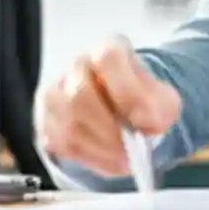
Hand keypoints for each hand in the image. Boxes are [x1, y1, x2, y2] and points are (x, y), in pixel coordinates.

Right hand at [38, 36, 181, 176]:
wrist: (122, 110)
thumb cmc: (140, 101)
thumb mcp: (163, 100)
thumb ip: (158, 106)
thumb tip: (144, 121)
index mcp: (108, 50)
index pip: (107, 59)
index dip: (126, 91)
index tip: (144, 119)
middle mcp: (77, 66)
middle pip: (79, 95)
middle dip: (108, 130)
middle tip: (129, 152)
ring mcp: (56, 91)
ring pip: (67, 123)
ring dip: (99, 148)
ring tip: (122, 159)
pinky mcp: (46, 120)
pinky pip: (59, 142)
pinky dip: (87, 157)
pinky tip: (107, 159)